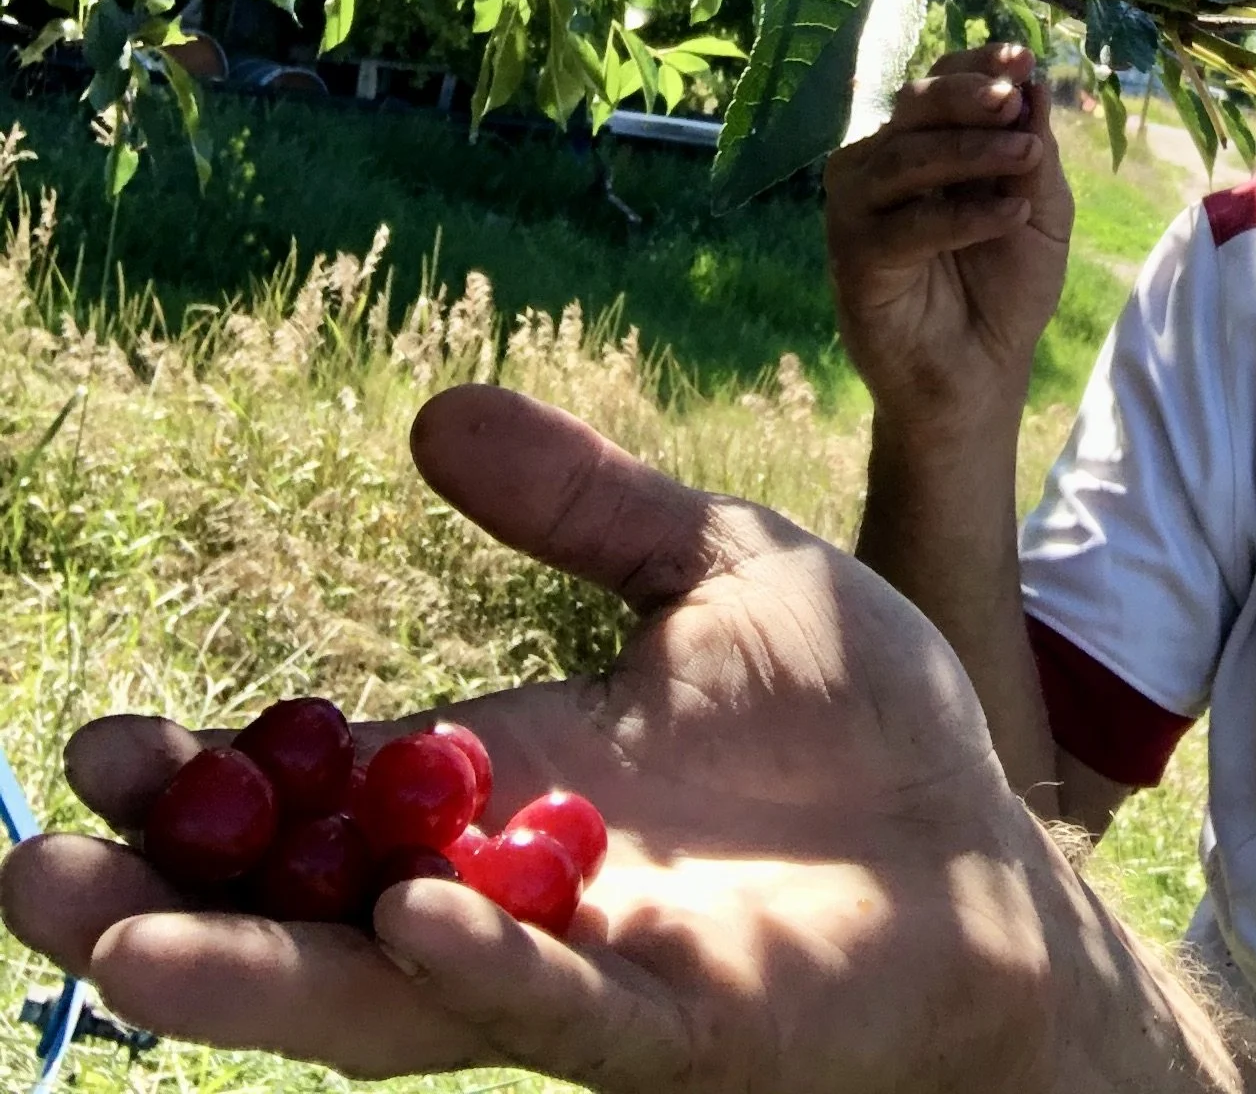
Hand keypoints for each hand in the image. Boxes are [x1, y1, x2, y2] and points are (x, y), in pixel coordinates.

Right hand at [0, 387, 1219, 1093]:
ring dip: (257, 975)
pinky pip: (563, 1004)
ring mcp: (589, 960)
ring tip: (119, 945)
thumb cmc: (860, 717)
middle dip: (167, 907)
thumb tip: (435, 411)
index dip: (210, 778)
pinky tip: (414, 918)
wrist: (990, 836)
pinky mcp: (684, 1013)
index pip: (321, 791)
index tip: (100, 742)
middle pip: (304, 917)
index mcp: (505, 782)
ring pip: (390, 993)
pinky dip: (484, 964)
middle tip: (29, 877)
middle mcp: (515, 887)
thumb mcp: (711, 568)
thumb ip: (584, 503)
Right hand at [824, 45, 1072, 442]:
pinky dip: (961, 215)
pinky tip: (1010, 214)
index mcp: (923, 143)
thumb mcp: (1041, 212)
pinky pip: (905, 224)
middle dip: (966, 95)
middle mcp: (881, 166)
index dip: (978, 63)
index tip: (1023, 59)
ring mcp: (858, 211)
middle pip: (911, 105)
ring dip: (969, 150)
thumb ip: (1035, 152)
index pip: (941, 82)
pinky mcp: (854, 259)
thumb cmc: (1006, 290)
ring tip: (1027, 156)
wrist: (983, 375)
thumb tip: (1036, 83)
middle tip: (1013, 99)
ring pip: (903, 157)